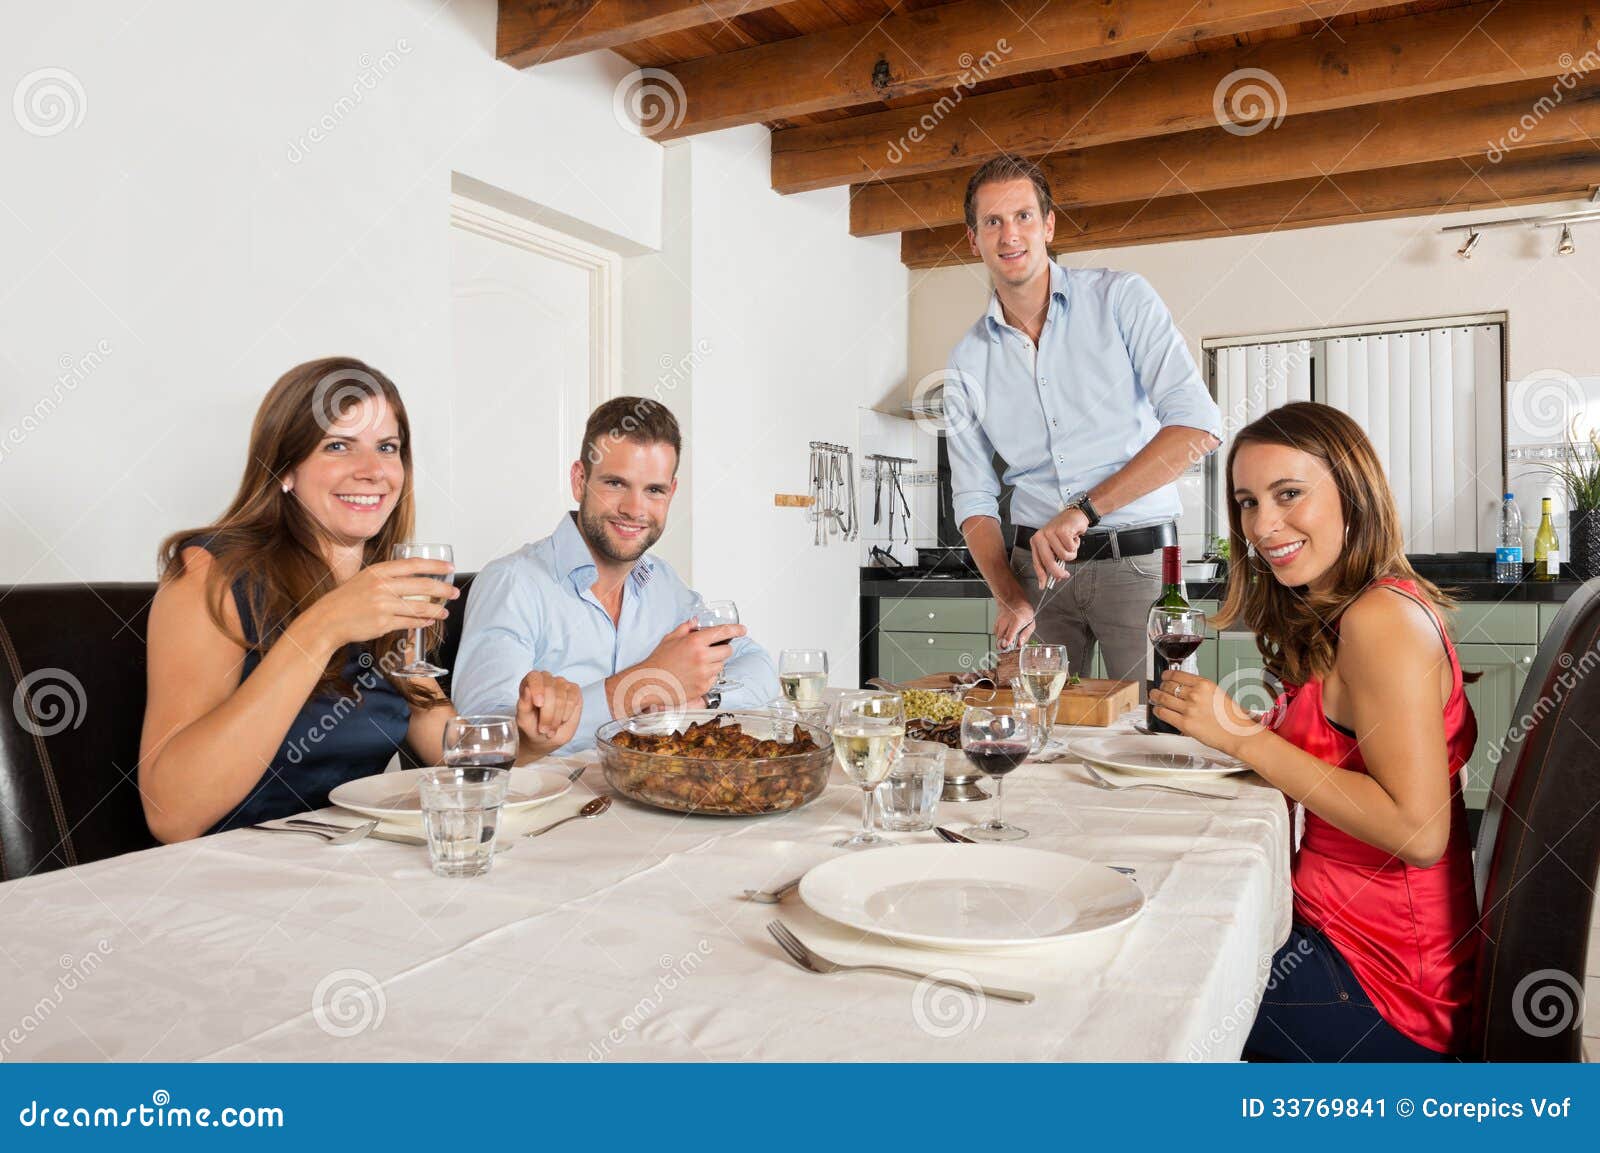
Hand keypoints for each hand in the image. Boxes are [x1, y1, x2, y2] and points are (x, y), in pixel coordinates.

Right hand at [296, 558, 457, 650]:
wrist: (328, 619)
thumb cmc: (346, 599)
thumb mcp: (365, 578)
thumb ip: (387, 576)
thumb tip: (414, 576)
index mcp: (379, 571)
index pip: (414, 565)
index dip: (435, 566)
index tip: (450, 568)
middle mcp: (382, 586)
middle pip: (422, 586)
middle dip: (443, 590)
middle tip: (455, 592)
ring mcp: (383, 605)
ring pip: (419, 607)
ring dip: (436, 609)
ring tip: (444, 611)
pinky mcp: (383, 623)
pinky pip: (410, 622)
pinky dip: (422, 622)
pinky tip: (429, 621)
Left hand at [516, 670, 583, 756]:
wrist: (545, 737)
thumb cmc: (531, 725)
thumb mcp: (523, 719)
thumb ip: (523, 704)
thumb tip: (527, 689)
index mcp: (530, 682)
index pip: (534, 677)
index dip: (537, 689)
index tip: (538, 704)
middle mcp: (547, 679)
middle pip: (549, 689)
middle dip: (547, 713)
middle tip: (543, 729)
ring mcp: (562, 683)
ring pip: (561, 697)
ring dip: (556, 717)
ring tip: (551, 728)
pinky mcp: (574, 690)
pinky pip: (572, 699)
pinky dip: (567, 713)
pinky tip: (562, 719)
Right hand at [635, 618, 745, 703]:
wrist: (649, 683)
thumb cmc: (658, 661)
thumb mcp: (670, 639)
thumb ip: (686, 628)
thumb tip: (695, 622)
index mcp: (695, 642)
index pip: (723, 632)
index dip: (736, 630)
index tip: (742, 630)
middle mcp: (702, 657)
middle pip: (727, 650)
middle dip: (722, 649)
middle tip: (712, 651)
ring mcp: (704, 673)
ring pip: (721, 665)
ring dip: (715, 664)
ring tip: (698, 665)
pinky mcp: (703, 687)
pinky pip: (714, 679)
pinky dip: (708, 677)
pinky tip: (695, 676)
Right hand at [994, 600, 1035, 650]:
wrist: (1014, 601)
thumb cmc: (1024, 612)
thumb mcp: (1030, 623)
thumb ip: (1026, 635)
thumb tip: (1020, 644)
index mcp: (1017, 620)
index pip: (1010, 632)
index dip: (1007, 640)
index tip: (1006, 645)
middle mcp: (1006, 621)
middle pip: (1000, 636)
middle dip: (1003, 645)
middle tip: (1009, 648)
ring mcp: (999, 621)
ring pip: (997, 636)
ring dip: (1001, 642)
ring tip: (1008, 642)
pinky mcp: (996, 623)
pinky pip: (996, 634)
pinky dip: (1000, 637)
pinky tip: (1005, 637)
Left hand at [1030, 506, 1088, 585]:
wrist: (1075, 516)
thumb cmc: (1065, 533)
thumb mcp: (1056, 548)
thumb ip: (1054, 562)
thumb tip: (1056, 578)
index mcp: (1036, 542)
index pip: (1037, 562)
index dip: (1041, 575)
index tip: (1043, 585)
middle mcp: (1040, 537)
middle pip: (1049, 562)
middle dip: (1058, 572)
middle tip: (1065, 575)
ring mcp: (1050, 533)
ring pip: (1063, 556)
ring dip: (1071, 554)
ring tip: (1071, 545)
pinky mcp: (1062, 530)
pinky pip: (1071, 548)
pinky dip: (1076, 546)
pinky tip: (1074, 539)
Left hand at [1147, 669, 1263, 755]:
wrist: (1238, 733)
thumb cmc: (1232, 717)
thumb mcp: (1217, 694)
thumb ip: (1201, 691)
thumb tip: (1186, 690)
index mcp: (1204, 684)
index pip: (1177, 674)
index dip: (1167, 675)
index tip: (1164, 677)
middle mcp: (1195, 694)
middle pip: (1168, 686)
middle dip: (1161, 687)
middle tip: (1158, 689)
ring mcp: (1189, 709)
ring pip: (1163, 698)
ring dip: (1155, 696)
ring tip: (1154, 696)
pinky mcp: (1185, 723)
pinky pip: (1164, 713)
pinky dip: (1157, 711)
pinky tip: (1157, 710)